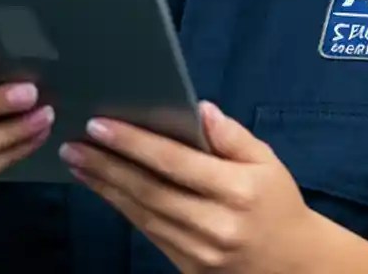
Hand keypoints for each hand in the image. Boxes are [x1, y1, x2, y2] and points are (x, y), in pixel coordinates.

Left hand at [59, 101, 315, 272]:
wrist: (294, 266)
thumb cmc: (277, 205)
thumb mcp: (267, 162)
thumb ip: (232, 136)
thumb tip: (199, 109)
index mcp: (238, 191)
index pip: (174, 162)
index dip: (133, 143)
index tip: (99, 124)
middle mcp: (215, 224)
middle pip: (149, 190)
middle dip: (106, 165)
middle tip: (73, 144)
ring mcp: (199, 251)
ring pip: (141, 214)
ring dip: (104, 187)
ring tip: (78, 162)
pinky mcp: (188, 268)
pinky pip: (147, 233)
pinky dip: (122, 207)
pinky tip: (103, 188)